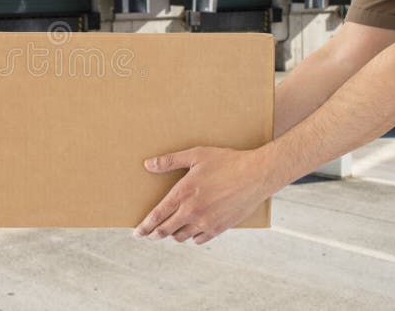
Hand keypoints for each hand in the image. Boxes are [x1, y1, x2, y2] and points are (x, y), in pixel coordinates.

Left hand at [133, 145, 276, 244]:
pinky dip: (192, 237)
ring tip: (169, 230)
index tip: (137, 233)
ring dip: (173, 234)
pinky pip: (200, 240)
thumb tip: (148, 164)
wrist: (257, 175)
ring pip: (182, 236)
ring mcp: (207, 221)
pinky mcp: (220, 227)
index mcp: (183, 193)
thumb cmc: (226, 162)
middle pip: (166, 230)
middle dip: (154, 234)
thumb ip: (169, 161)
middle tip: (148, 235)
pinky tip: (190, 232)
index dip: (145, 226)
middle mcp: (192, 211)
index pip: (158, 215)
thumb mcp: (196, 155)